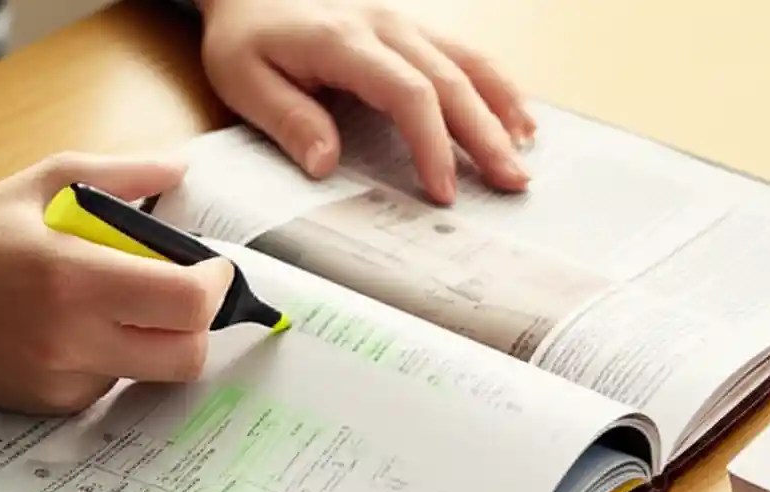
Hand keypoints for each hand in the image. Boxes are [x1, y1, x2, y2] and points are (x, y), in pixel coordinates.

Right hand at [0, 153, 233, 413]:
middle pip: (186, 356)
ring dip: (154, 342)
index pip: (187, 303)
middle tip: (185, 297)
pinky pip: (113, 385)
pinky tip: (77, 331)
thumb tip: (180, 167)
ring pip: (152, 372)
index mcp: (77, 276)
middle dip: (199, 326)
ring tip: (116, 307)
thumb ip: (125, 175)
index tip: (214, 271)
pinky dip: (113, 359)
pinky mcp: (51, 403)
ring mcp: (61, 377)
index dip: (216, 287)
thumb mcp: (49, 182)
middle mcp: (71, 336)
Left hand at [196, 0, 536, 203]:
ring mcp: (404, 22)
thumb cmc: (248, 36)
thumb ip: (288, 119)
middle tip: (512, 182)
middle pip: (451, 81)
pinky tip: (517, 118)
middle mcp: (385, 25)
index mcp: (344, 39)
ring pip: (468, 63)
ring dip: (503, 109)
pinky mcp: (413, 29)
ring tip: (525, 153)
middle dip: (486, 136)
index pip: (406, 93)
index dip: (432, 144)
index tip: (443, 191)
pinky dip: (497, 87)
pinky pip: (465, 54)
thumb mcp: (244, 78)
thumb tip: (326, 164)